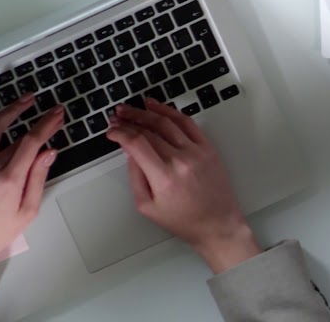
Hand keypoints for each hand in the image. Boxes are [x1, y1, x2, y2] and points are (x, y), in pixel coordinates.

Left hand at [0, 94, 63, 269]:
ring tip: (24, 100)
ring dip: (8, 110)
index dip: (47, 125)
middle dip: (35, 117)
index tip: (57, 115)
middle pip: (14, 133)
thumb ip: (38, 178)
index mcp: (9, 181)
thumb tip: (49, 152)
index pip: (32, 142)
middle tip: (48, 107)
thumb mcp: (28, 211)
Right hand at [106, 100, 260, 273]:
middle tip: (117, 116)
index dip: (120, 133)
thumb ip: (135, 177)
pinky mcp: (207, 148)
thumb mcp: (147, 207)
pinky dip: (170, 112)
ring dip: (146, 112)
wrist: (217, 223)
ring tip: (132, 108)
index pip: (137, 143)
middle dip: (129, 120)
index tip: (111, 132)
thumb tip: (129, 152)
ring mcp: (197, 151)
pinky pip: (187, 123)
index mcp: (164, 177)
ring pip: (167, 122)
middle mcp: (181, 160)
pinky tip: (157, 107)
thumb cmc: (184, 220)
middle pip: (149, 130)